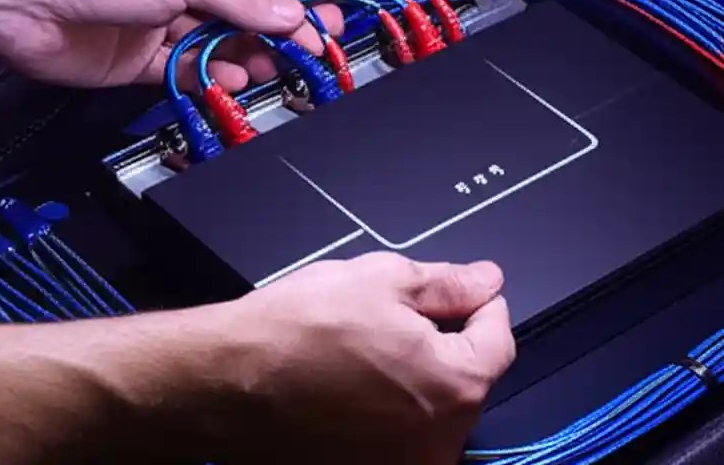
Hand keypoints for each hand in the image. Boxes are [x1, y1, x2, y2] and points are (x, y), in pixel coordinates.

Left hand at [0, 0, 341, 87]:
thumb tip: (289, 13)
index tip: (327, 20)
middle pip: (240, 11)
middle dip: (275, 33)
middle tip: (309, 56)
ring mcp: (154, 21)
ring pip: (215, 46)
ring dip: (245, 60)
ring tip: (273, 73)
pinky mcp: (134, 60)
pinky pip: (184, 73)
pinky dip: (209, 80)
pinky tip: (231, 84)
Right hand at [217, 253, 515, 463]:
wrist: (223, 383)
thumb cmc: (295, 333)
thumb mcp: (382, 280)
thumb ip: (448, 284)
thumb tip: (485, 281)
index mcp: (456, 387)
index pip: (499, 340)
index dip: (482, 307)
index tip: (465, 294)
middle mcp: (439, 443)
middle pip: (465, 382)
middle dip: (442, 347)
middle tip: (394, 320)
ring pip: (429, 414)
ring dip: (412, 384)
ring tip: (361, 356)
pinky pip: (393, 441)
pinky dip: (381, 417)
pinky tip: (346, 392)